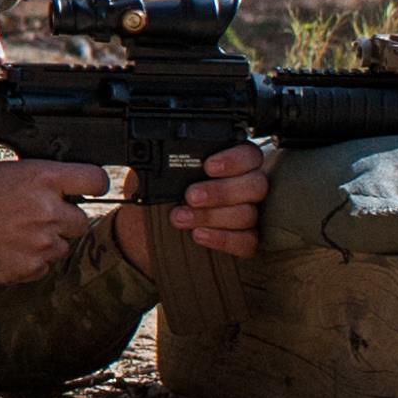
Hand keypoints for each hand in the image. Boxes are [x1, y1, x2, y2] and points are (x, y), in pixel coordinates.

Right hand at [0, 158, 111, 288]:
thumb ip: (32, 177)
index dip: (94, 184)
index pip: (94, 179)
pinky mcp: (31, 267)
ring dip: (46, 241)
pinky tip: (8, 249)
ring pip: (63, 245)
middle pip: (81, 220)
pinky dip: (31, 260)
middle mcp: (49, 211)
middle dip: (63, 219)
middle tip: (36, 217)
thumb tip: (50, 183)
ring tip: (15, 234)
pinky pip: (44, 265)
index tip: (90, 188)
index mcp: (41, 179)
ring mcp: (42, 242)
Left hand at [115, 143, 269, 273]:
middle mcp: (249, 186)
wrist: (162, 219)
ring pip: (248, 214)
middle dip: (220, 192)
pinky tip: (199, 234)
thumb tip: (143, 167)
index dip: (233, 160)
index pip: (249, 155)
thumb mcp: (166, 171)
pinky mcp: (248, 238)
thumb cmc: (169, 188)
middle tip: (190, 196)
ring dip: (211, 216)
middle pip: (254, 186)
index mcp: (237, 161)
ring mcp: (252, 213)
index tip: (208, 166)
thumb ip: (168, 164)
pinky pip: (247, 241)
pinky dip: (222, 239)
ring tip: (180, 217)